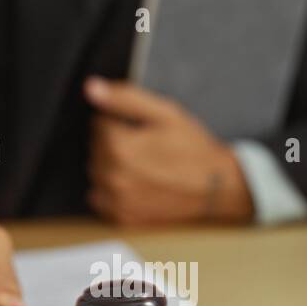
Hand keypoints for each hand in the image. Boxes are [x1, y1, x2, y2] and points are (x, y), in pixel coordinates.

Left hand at [84, 76, 253, 225]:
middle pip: (95, 149)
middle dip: (114, 142)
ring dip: (111, 165)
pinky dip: (111, 190)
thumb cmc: (192, 148)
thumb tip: (91, 88)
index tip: (141, 128)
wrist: (215, 186)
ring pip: (96, 172)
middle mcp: (113, 177)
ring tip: (142, 164)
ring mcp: (117, 200)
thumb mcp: (164, 113)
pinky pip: (100, 198)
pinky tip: (135, 183)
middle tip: (145, 145)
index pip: (99, 123)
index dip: (120, 120)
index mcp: (119, 147)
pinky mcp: (123, 217)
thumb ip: (124, 99)